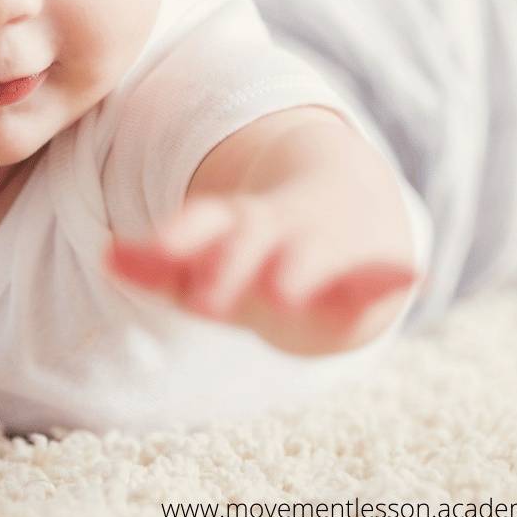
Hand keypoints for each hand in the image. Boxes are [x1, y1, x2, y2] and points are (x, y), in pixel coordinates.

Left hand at [102, 194, 420, 354]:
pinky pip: (381, 277)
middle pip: (248, 241)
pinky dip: (392, 278)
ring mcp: (324, 247)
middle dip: (227, 266)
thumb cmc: (262, 254)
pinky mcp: (371, 272)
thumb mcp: (212, 261)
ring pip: (307, 258)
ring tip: (283, 293)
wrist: (352, 217)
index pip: (203, 221)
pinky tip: (410, 278)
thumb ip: (162, 267)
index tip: (146, 253)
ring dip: (296, 272)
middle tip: (204, 300)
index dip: (177, 237)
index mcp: (235, 224)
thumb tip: (106, 255)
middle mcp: (277, 230)